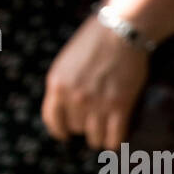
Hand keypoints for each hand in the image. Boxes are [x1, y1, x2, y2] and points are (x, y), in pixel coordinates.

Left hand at [41, 14, 148, 149]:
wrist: (120, 32)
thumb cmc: (94, 43)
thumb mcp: (66, 63)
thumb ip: (64, 85)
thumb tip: (67, 108)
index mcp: (57, 84)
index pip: (53, 120)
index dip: (60, 131)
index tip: (66, 135)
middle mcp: (74, 97)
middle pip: (76, 128)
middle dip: (84, 127)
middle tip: (93, 124)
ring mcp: (97, 103)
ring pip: (94, 137)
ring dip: (99, 138)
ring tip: (104, 135)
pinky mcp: (120, 106)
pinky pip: (114, 136)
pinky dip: (114, 142)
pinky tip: (116, 140)